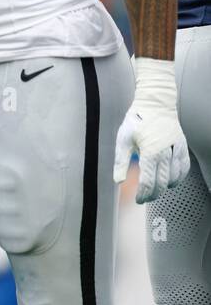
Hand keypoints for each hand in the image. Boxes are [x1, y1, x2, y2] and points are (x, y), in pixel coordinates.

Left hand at [114, 58, 189, 203]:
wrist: (156, 104)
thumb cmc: (137, 120)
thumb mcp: (123, 139)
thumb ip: (120, 161)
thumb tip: (118, 180)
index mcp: (150, 152)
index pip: (147, 181)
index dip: (143, 194)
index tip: (138, 200)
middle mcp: (166, 153)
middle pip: (162, 183)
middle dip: (153, 194)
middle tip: (145, 198)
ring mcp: (177, 150)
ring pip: (175, 177)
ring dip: (165, 187)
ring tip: (155, 189)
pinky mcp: (183, 147)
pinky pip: (184, 168)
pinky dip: (179, 177)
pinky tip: (171, 181)